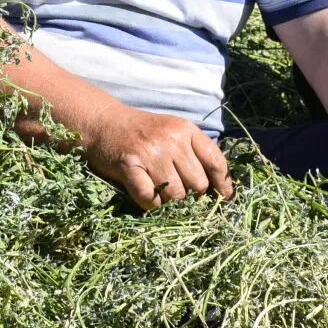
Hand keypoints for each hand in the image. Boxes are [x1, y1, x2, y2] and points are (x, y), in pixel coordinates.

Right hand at [83, 103, 234, 209]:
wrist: (103, 122)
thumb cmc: (142, 131)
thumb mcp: (173, 131)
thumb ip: (195, 152)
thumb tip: (218, 188)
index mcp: (186, 130)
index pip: (216, 162)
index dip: (224, 185)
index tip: (224, 200)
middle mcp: (171, 140)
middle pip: (198, 184)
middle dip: (193, 196)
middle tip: (181, 195)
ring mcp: (150, 153)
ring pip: (176, 195)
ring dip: (171, 203)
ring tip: (162, 194)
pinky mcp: (129, 167)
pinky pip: (150, 199)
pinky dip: (151, 205)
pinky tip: (147, 197)